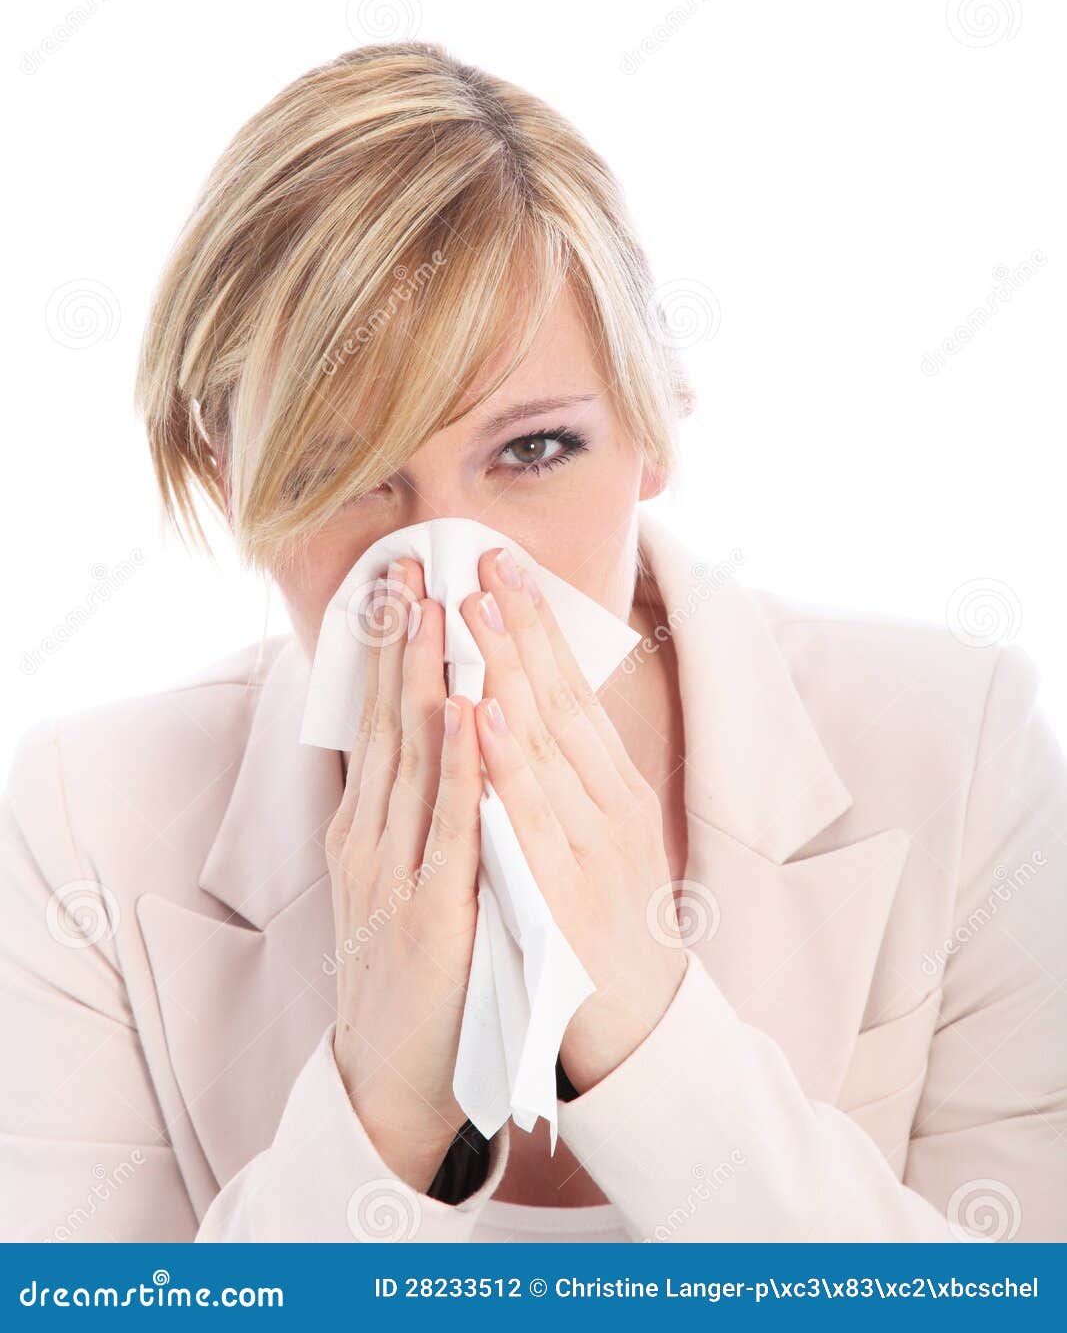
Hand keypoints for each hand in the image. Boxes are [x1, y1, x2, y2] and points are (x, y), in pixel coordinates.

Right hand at [325, 557, 483, 1191]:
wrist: (390, 1080)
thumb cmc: (411, 973)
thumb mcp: (399, 880)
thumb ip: (412, 815)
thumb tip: (431, 741)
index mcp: (368, 829)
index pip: (377, 720)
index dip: (389, 648)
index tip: (401, 580)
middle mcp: (370, 840)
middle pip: (386, 721)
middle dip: (402, 639)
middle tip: (411, 562)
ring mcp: (393, 876)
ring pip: (411, 758)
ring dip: (424, 676)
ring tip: (436, 606)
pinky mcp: (427, 914)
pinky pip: (448, 825)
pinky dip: (456, 761)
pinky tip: (463, 708)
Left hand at [460, 546, 686, 1094]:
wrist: (641, 1040)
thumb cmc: (607, 935)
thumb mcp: (598, 846)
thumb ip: (569, 784)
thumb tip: (529, 713)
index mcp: (614, 792)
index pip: (571, 692)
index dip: (535, 627)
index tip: (501, 566)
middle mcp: (610, 808)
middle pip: (560, 701)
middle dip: (519, 625)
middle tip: (484, 557)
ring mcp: (590, 850)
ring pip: (544, 743)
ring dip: (507, 668)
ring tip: (475, 607)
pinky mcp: (566, 895)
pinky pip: (526, 818)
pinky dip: (506, 760)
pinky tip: (483, 710)